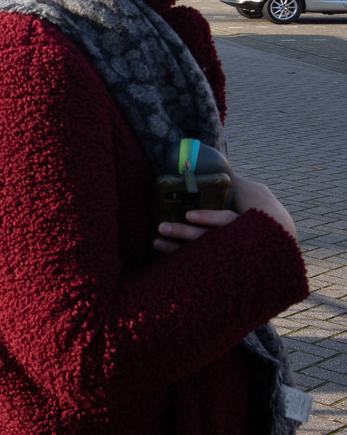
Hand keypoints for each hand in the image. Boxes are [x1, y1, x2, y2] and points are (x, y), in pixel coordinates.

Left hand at [152, 174, 296, 253]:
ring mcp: (230, 257)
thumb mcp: (256, 196)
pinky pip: (198, 266)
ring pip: (202, 256)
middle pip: (210, 240)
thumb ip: (237, 185)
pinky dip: (180, 261)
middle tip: (162, 227)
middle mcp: (238, 242)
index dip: (209, 218)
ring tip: (156, 241)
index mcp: (248, 224)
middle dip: (185, 234)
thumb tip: (219, 167)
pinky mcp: (221, 267)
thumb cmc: (263, 216)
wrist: (277, 251)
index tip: (189, 215)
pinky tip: (163, 253)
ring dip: (176, 249)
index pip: (228, 221)